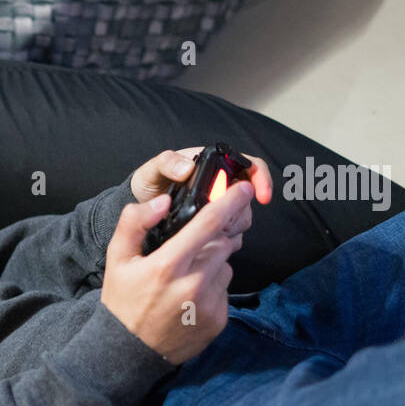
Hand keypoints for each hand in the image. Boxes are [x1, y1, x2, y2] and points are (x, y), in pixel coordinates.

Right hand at [101, 161, 265, 364]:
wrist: (128, 353)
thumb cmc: (123, 301)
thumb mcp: (116, 259)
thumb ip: (134, 223)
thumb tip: (163, 202)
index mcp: (167, 265)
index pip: (209, 224)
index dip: (230, 201)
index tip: (243, 188)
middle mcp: (192, 284)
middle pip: (222, 244)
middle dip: (212, 240)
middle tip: (189, 251)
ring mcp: (208, 305)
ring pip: (225, 267)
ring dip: (212, 266)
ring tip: (185, 280)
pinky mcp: (218, 321)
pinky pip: (225, 292)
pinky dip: (212, 289)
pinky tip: (190, 299)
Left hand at [129, 146, 272, 244]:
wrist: (142, 207)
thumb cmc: (150, 182)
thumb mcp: (153, 169)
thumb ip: (168, 163)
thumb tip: (186, 168)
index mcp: (215, 166)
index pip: (251, 167)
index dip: (262, 180)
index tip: (262, 196)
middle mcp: (222, 187)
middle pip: (249, 199)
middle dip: (238, 212)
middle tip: (219, 221)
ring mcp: (220, 208)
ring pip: (242, 220)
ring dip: (229, 228)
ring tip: (205, 231)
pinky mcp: (215, 228)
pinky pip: (231, 237)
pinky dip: (222, 242)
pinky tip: (205, 242)